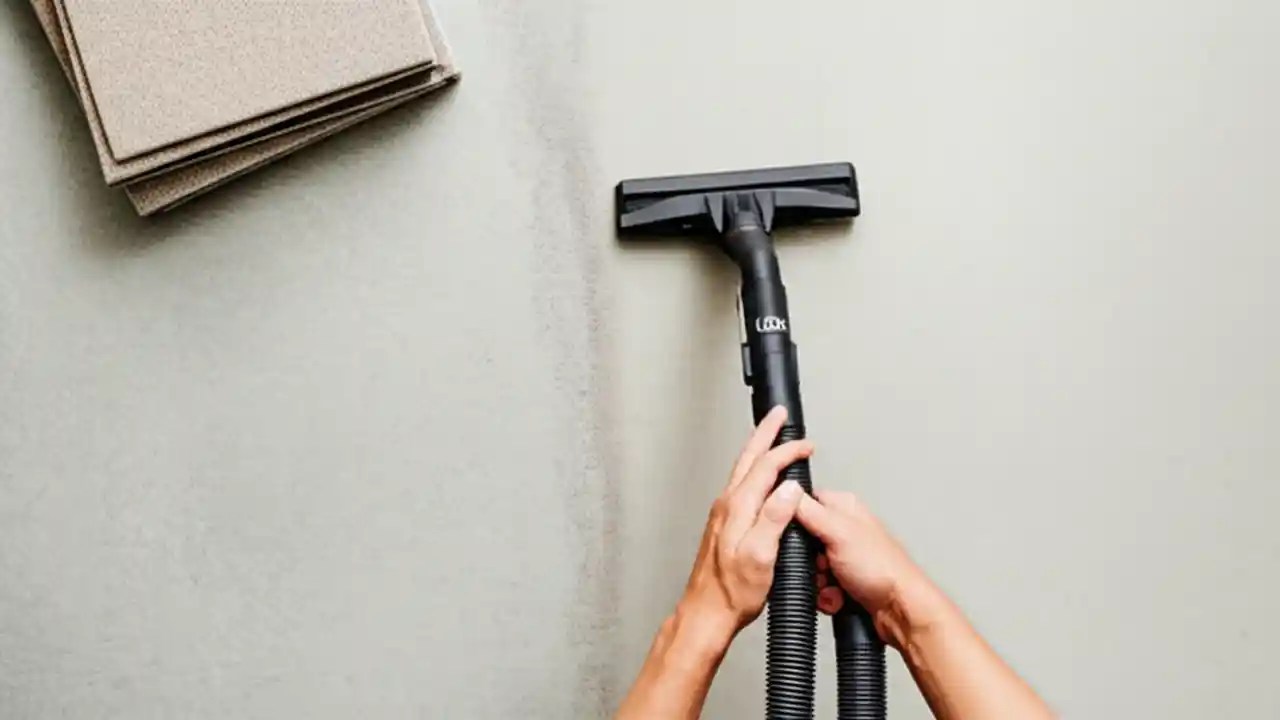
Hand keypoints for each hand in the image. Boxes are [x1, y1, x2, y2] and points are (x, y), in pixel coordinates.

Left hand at [677, 406, 813, 640]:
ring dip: (758, 449)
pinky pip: (740, 485)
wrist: (706, 613)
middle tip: (777, 415)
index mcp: (737, 508)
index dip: (787, 452)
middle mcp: (727, 505)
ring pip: (742, 470)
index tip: (806, 445)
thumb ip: (773, 519)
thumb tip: (788, 489)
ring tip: (769, 436)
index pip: (766, 467)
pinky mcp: (723, 525)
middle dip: (765, 434)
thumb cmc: (732, 592)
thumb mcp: (760, 557)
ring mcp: (723, 515)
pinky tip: (758, 477)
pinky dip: (753, 470)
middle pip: (748, 459)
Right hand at [796, 490, 920, 621]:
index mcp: (844, 507)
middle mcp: (844, 529)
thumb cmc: (883, 569)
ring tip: (834, 583)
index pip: (802, 502)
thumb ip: (808, 510)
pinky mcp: (844, 580)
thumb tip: (784, 488)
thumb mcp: (838, 532)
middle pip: (801, 540)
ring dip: (816, 581)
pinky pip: (819, 586)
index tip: (791, 535)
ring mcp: (844, 556)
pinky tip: (839, 597)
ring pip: (808, 567)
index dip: (791, 519)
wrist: (900, 610)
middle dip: (805, 560)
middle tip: (821, 564)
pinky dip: (825, 595)